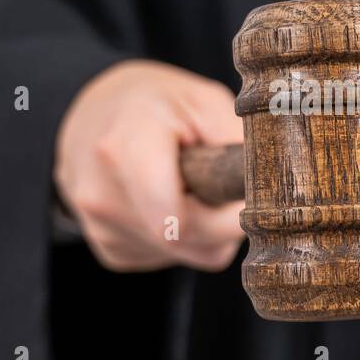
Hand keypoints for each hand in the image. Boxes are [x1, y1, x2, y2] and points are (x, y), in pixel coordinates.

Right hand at [54, 59, 244, 271]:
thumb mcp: (203, 101)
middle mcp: (100, 194)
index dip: (224, 218)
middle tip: (221, 182)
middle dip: (221, 221)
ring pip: (185, 254)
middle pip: (188, 240)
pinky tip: (167, 199)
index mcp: (123, 148)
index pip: (176, 219)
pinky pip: (168, 258)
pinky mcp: (107, 248)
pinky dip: (181, 236)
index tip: (243, 197)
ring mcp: (98, 226)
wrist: (96, 114)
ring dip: (204, 229)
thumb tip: (263, 190)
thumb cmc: (156, 104)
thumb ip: (233, 143)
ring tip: (188, 183)